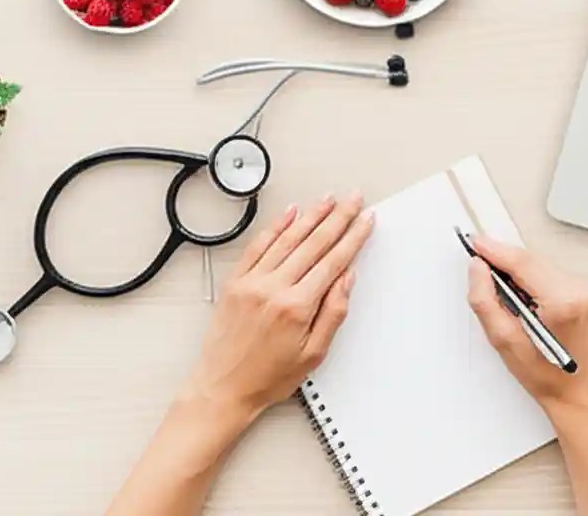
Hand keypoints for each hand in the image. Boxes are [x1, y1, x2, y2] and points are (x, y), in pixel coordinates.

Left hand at [180, 192, 373, 430]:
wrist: (222, 388)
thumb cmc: (267, 378)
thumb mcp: (313, 354)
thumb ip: (333, 313)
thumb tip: (346, 279)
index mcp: (297, 306)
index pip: (333, 261)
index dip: (353, 237)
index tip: (365, 221)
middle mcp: (273, 288)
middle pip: (314, 243)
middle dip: (338, 217)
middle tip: (353, 199)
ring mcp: (252, 282)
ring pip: (288, 238)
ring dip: (311, 215)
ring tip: (328, 199)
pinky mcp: (235, 282)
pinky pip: (258, 246)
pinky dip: (276, 227)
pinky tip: (290, 213)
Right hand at [466, 236, 587, 416]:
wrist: (572, 390)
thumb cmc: (545, 375)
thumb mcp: (504, 341)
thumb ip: (486, 301)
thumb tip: (478, 269)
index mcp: (562, 301)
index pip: (522, 263)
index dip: (494, 250)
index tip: (474, 243)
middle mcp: (576, 290)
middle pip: (529, 259)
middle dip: (501, 259)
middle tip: (477, 267)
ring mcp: (580, 289)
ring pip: (535, 264)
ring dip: (513, 271)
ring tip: (498, 293)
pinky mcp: (577, 291)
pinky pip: (543, 273)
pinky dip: (525, 279)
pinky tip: (517, 298)